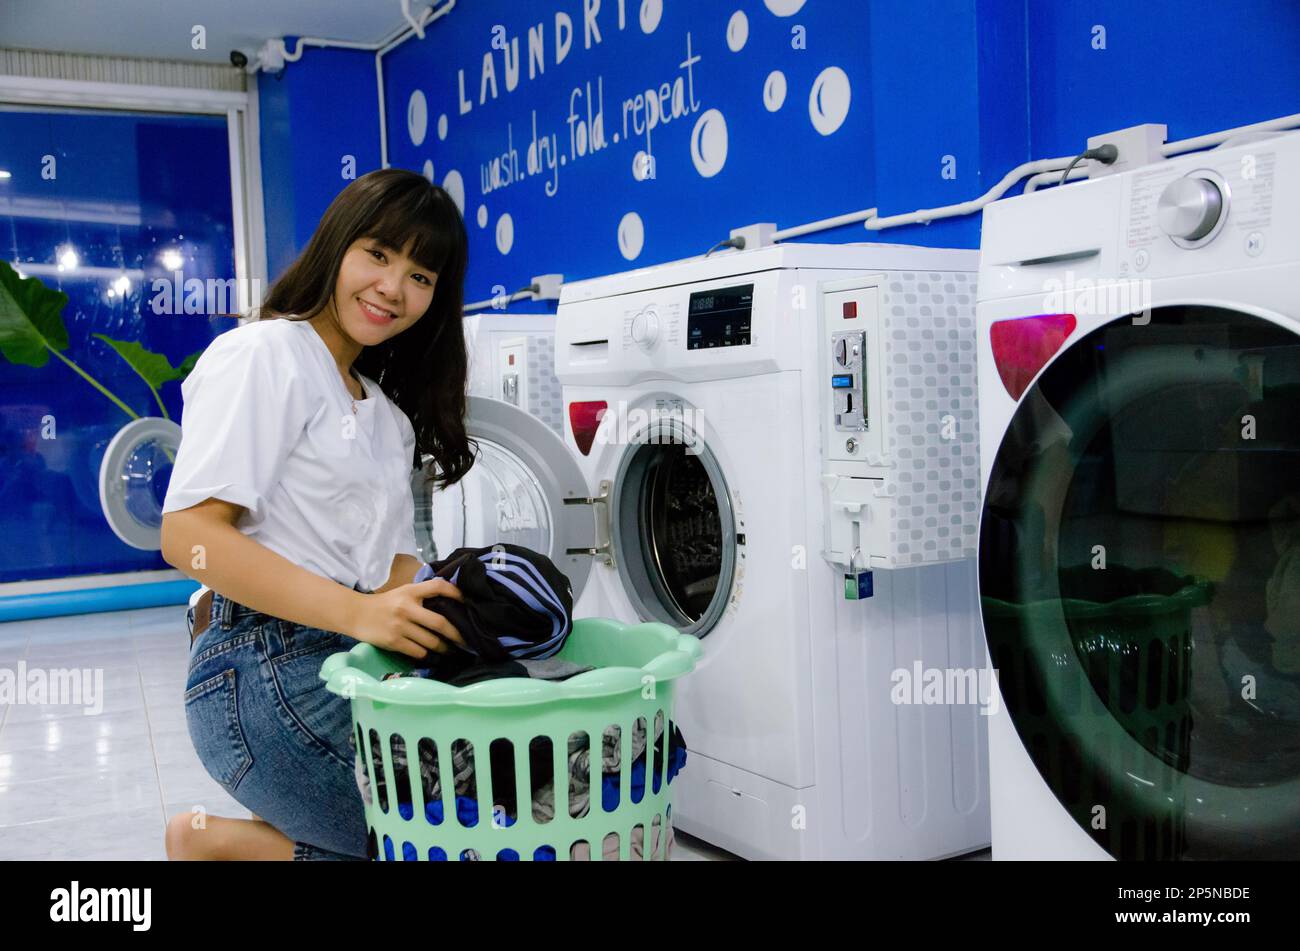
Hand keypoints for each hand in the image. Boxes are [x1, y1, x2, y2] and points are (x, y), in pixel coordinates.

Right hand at [348, 578, 465, 659]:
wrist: (355, 614)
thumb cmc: (384, 604)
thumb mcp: (403, 593)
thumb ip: (422, 595)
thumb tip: (450, 603)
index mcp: (410, 591)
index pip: (437, 586)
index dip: (455, 592)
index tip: (467, 601)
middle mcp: (406, 607)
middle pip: (439, 622)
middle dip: (457, 635)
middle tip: (467, 641)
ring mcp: (400, 625)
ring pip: (431, 641)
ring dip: (443, 648)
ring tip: (451, 650)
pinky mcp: (393, 641)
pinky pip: (418, 651)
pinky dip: (426, 654)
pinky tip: (429, 654)